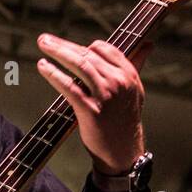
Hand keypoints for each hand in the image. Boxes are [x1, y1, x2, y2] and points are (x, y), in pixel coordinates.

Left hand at [35, 35, 151, 176]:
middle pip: (88, 55)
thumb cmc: (125, 120)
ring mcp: (105, 95)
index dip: (84, 46)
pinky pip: (69, 86)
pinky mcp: (90, 110)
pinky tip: (43, 66)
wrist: (123, 152)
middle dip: (64, 45)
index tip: (69, 47)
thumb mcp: (135, 91)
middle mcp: (119, 82)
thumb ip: (137, 65)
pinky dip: (54, 74)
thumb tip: (148, 44)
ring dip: (57, 52)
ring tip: (42, 45)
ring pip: (79, 65)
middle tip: (44, 39)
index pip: (105, 49)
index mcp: (129, 75)